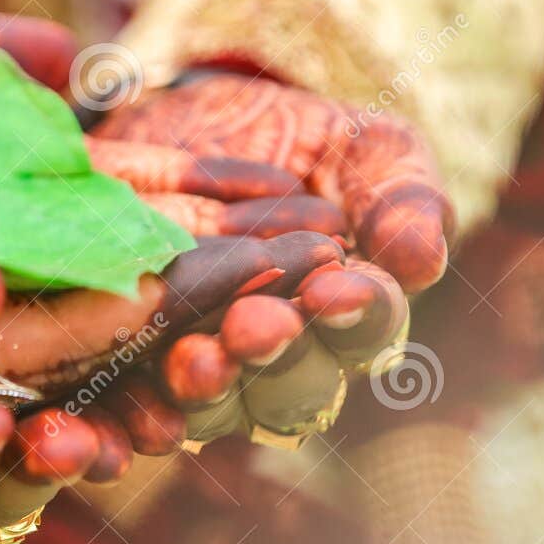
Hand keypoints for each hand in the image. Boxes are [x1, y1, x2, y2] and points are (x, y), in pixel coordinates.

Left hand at [87, 71, 453, 442]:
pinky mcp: (133, 366)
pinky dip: (128, 417)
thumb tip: (421, 260)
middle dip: (274, 357)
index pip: (366, 329)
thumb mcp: (362, 147)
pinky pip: (133, 409)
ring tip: (194, 358)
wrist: (183, 125)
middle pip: (291, 387)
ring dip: (207, 390)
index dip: (354, 315)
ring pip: (216, 407)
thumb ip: (400, 197)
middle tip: (255, 325)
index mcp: (352, 317)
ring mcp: (209, 371)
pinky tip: (122, 412)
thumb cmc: (297, 142)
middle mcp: (285, 362)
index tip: (333, 289)